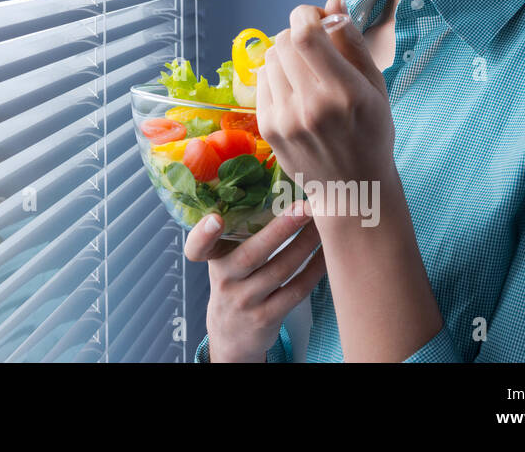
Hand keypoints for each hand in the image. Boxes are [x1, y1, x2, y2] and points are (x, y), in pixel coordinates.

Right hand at [185, 202, 326, 361]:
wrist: (231, 336)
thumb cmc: (234, 283)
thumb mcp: (224, 260)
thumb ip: (238, 233)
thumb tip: (277, 189)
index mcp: (212, 259)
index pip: (197, 248)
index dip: (203, 234)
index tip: (215, 218)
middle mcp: (225, 280)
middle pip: (251, 254)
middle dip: (280, 229)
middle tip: (304, 206)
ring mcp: (245, 301)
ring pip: (281, 270)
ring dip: (306, 245)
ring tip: (325, 223)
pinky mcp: (267, 318)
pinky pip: (296, 290)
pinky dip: (314, 270)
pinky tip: (327, 254)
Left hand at [255, 0, 394, 196]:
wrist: (352, 189)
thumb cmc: (371, 134)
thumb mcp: (374, 87)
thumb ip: (352, 42)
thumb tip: (333, 1)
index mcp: (345, 94)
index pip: (307, 35)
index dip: (307, 15)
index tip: (318, 19)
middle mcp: (311, 107)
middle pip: (285, 41)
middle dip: (298, 32)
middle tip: (313, 42)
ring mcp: (285, 119)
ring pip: (271, 57)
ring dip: (286, 52)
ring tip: (305, 68)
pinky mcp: (268, 128)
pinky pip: (262, 79)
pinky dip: (276, 73)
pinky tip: (294, 86)